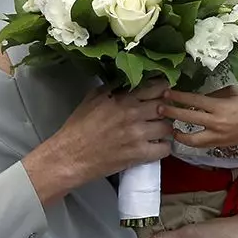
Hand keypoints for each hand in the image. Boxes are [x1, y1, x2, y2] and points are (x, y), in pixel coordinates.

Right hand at [24, 81, 171, 203]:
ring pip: (167, 127)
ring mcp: (138, 134)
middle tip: (160, 114)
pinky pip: (164, 149)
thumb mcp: (93, 98)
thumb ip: (113, 88)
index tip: (163, 93)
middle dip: (165, 110)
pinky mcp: (139, 154)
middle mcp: (133, 114)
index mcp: (122, 98)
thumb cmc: (78, 127)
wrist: (70, 156)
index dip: (163, 90)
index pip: (156, 87)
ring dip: (164, 129)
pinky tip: (155, 146)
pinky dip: (163, 147)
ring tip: (157, 131)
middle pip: (165, 106)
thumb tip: (129, 81)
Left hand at [160, 86, 237, 148]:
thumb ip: (214, 95)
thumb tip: (198, 96)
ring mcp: (218, 136)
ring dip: (179, 134)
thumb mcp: (232, 93)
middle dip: (172, 113)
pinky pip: (203, 145)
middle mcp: (217, 122)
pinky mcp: (221, 145)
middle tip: (159, 109)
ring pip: (193, 139)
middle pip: (189, 118)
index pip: (194, 100)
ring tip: (171, 129)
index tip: (166, 94)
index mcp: (219, 106)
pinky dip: (193, 142)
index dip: (178, 97)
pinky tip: (186, 138)